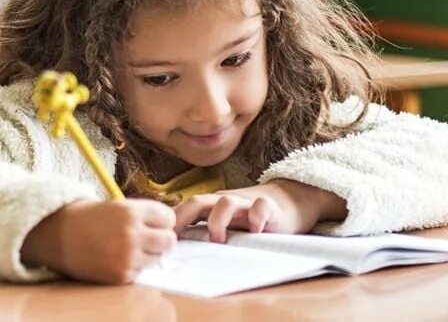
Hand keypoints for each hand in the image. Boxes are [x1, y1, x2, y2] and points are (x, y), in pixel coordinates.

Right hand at [21, 199, 176, 283]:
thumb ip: (142, 216)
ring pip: (158, 258)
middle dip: (159, 239)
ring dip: (147, 254)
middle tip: (143, 238)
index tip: (150, 223)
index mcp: (130, 211)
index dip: (160, 221)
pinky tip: (113, 258)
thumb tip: (170, 230)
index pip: (169, 218)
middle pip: (169, 240)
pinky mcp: (120, 275)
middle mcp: (131, 233)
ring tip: (125, 248)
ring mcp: (127, 256)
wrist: (54, 234)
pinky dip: (132, 267)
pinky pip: (141, 272)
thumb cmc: (85, 218)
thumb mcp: (115, 206)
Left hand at [172, 179, 347, 242]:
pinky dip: (256, 217)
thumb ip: (207, 231)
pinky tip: (255, 231)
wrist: (290, 200)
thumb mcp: (227, 223)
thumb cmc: (251, 217)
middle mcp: (225, 202)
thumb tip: (182, 248)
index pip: (185, 209)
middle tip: (174, 236)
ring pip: (226, 202)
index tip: (158, 237)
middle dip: (183, 217)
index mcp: (212, 206)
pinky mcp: (270, 207)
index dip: (171, 221)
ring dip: (218, 220)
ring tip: (217, 240)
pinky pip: (261, 207)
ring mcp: (247, 203)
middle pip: (198, 201)